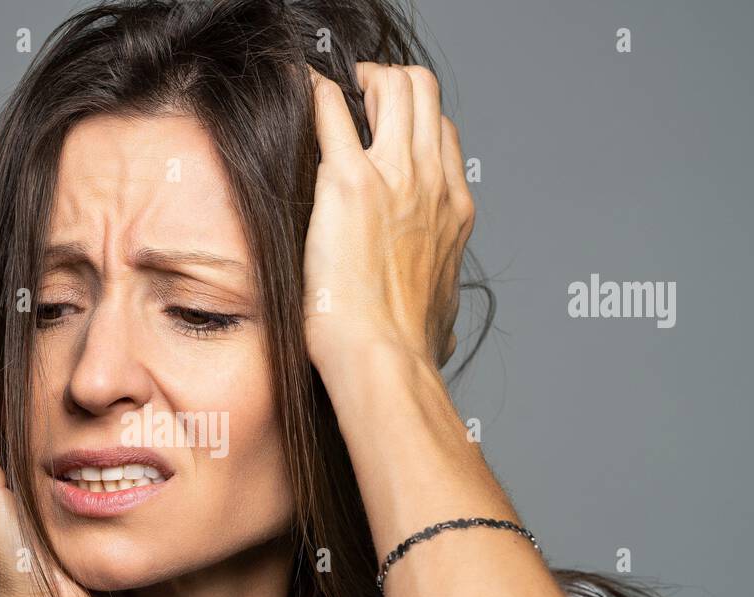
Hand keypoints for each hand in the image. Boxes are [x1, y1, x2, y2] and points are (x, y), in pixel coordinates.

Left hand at [302, 62, 473, 371]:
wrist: (384, 358)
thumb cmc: (403, 348)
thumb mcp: (440, 316)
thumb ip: (437, 304)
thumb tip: (440, 332)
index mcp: (453, 210)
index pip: (443, 134)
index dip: (413, 121)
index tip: (382, 129)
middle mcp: (430, 182)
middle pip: (424, 93)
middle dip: (388, 84)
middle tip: (354, 97)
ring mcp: (394, 177)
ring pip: (392, 84)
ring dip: (359, 81)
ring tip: (331, 96)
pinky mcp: (348, 183)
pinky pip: (330, 110)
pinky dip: (315, 93)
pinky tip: (300, 95)